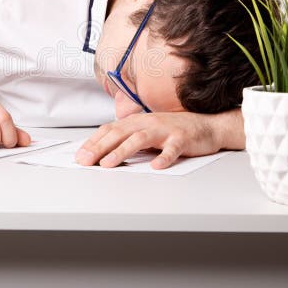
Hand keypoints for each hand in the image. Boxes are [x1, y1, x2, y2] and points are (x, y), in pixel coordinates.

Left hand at [74, 110, 243, 168]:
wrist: (208, 126)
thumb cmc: (174, 131)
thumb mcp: (147, 132)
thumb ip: (129, 139)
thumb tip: (103, 152)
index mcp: (137, 121)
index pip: (110, 129)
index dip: (93, 142)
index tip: (80, 155)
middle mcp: (148, 122)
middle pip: (119, 133)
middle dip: (100, 147)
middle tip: (85, 160)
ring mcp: (165, 130)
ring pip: (139, 139)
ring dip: (122, 151)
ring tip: (108, 164)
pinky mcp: (182, 139)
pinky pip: (172, 149)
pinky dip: (163, 157)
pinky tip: (155, 166)